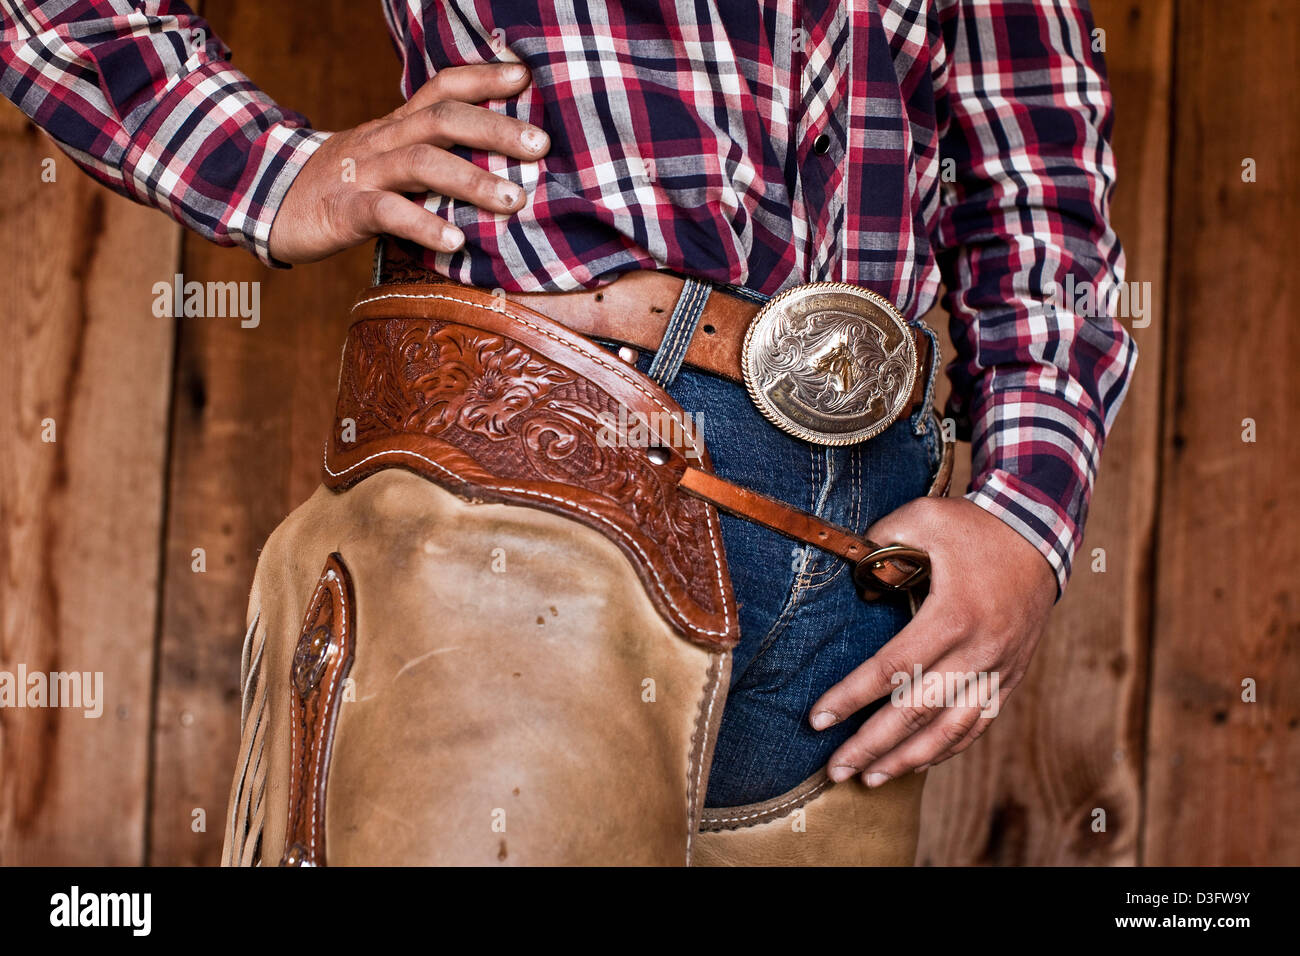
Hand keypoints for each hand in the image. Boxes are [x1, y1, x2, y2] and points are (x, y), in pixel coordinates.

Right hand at [267, 63, 549, 262]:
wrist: (269, 204)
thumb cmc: (345, 186)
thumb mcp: (387, 160)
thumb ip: (432, 157)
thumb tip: (501, 167)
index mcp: (396, 126)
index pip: (442, 87)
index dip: (483, 77)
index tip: (526, 76)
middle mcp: (382, 140)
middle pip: (442, 119)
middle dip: (494, 128)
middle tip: (540, 145)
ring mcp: (362, 173)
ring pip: (419, 162)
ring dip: (471, 179)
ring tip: (513, 200)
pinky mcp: (343, 210)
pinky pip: (386, 212)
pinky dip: (424, 225)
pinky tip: (456, 242)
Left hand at [809, 496, 1056, 785]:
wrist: (1040, 533)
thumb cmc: (973, 525)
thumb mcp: (923, 517)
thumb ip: (880, 542)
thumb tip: (850, 575)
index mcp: (953, 614)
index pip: (892, 669)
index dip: (851, 697)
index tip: (817, 720)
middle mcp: (979, 649)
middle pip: (918, 711)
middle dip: (871, 745)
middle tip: (835, 769)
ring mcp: (999, 666)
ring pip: (951, 729)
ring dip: (908, 759)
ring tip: (870, 779)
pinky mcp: (1011, 674)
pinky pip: (979, 723)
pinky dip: (948, 748)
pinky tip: (918, 763)